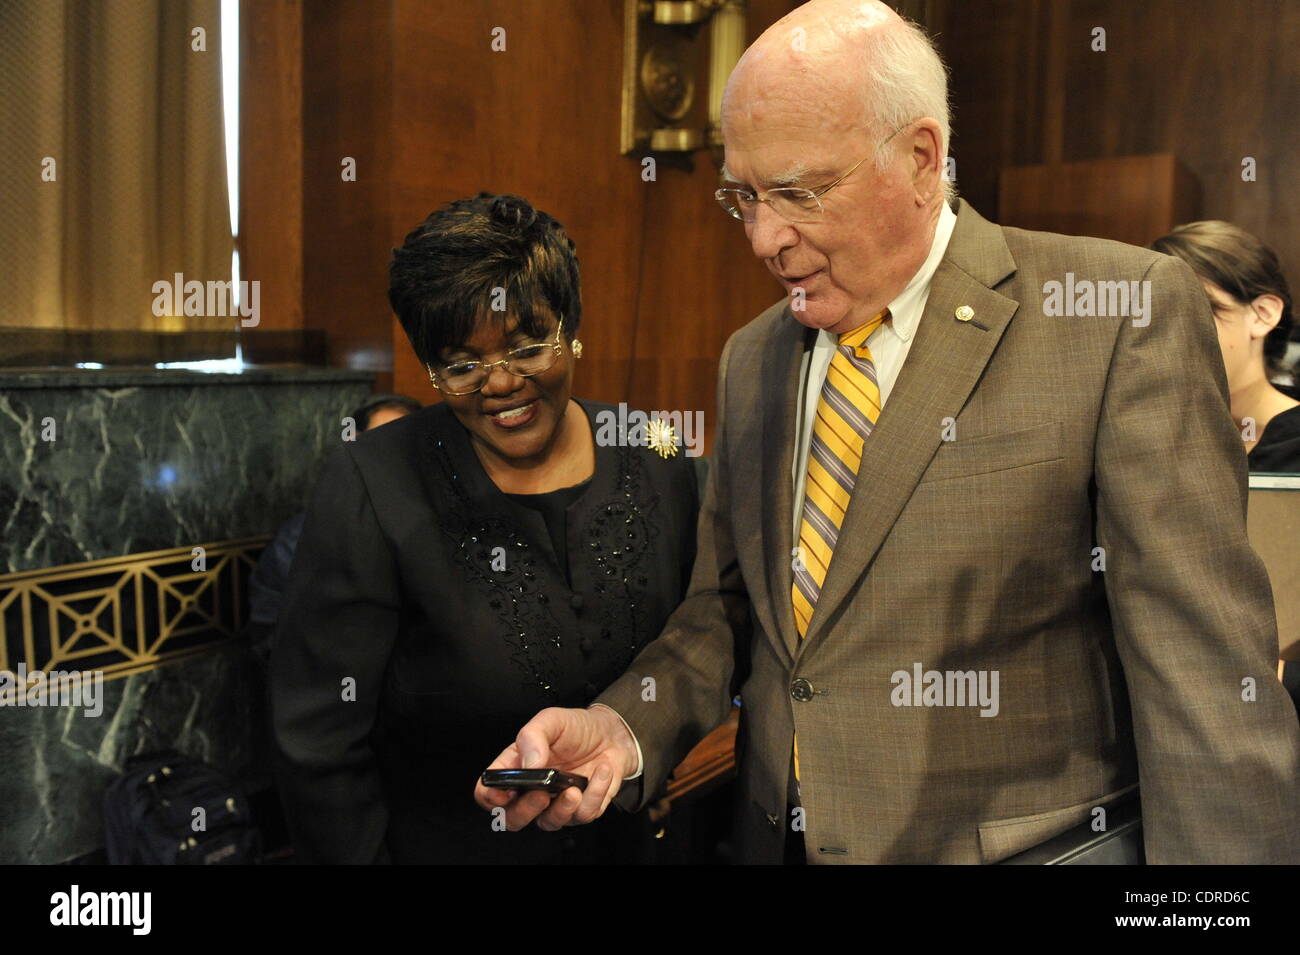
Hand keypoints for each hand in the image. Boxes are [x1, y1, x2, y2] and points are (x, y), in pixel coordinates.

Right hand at [474, 705, 638, 831]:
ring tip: (574, 787)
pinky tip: (600, 773)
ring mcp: (555, 802)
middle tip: (540, 794)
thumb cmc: (576, 728)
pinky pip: (583, 814)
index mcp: (516, 767)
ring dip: (562, 808)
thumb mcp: (551, 720)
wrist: (612, 734)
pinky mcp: (581, 809)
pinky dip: (594, 793)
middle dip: (525, 811)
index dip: (489, 797)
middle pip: (512, 819)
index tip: (503, 792)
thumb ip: (533, 736)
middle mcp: (531, 790)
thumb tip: (529, 763)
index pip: (488, 791)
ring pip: (548, 823)